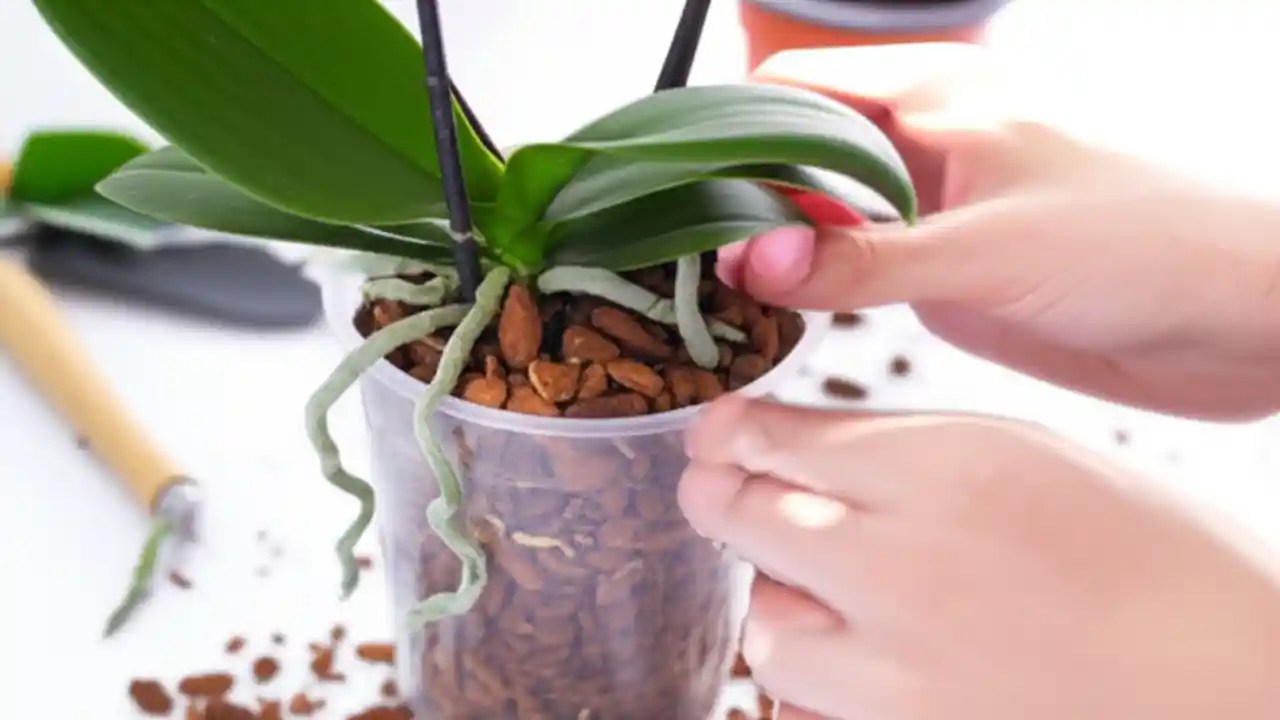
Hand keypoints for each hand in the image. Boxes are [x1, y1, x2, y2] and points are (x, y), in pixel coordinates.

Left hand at [682, 398, 1279, 719]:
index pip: (771, 438)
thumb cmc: (1160, 565)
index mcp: (944, 467)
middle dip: (723, 498)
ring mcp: (895, 669)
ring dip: (780, 598)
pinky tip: (860, 658)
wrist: (1234, 691)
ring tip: (826, 590)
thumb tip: (796, 446)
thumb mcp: (1038, 458)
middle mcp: (901, 562)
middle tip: (724, 494)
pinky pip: (801, 704)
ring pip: (764, 623)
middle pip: (739, 516)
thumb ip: (909, 448)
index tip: (721, 436)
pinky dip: (811, 678)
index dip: (731, 434)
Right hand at [723, 44, 1279, 420]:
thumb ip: (862, 261)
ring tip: (713, 288)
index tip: (671, 183)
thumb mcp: (987, 250)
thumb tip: (750, 262)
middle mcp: (927, 147)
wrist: (1242, 319)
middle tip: (679, 250)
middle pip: (798, 153)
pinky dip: (815, 290)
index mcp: (938, 97)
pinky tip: (781, 316)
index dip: (727, 128)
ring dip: (774, 249)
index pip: (795, 89)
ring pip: (824, 216)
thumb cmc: (1150, 244)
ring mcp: (936, 211)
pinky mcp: (949, 273)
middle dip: (739, 195)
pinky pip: (858, 271)